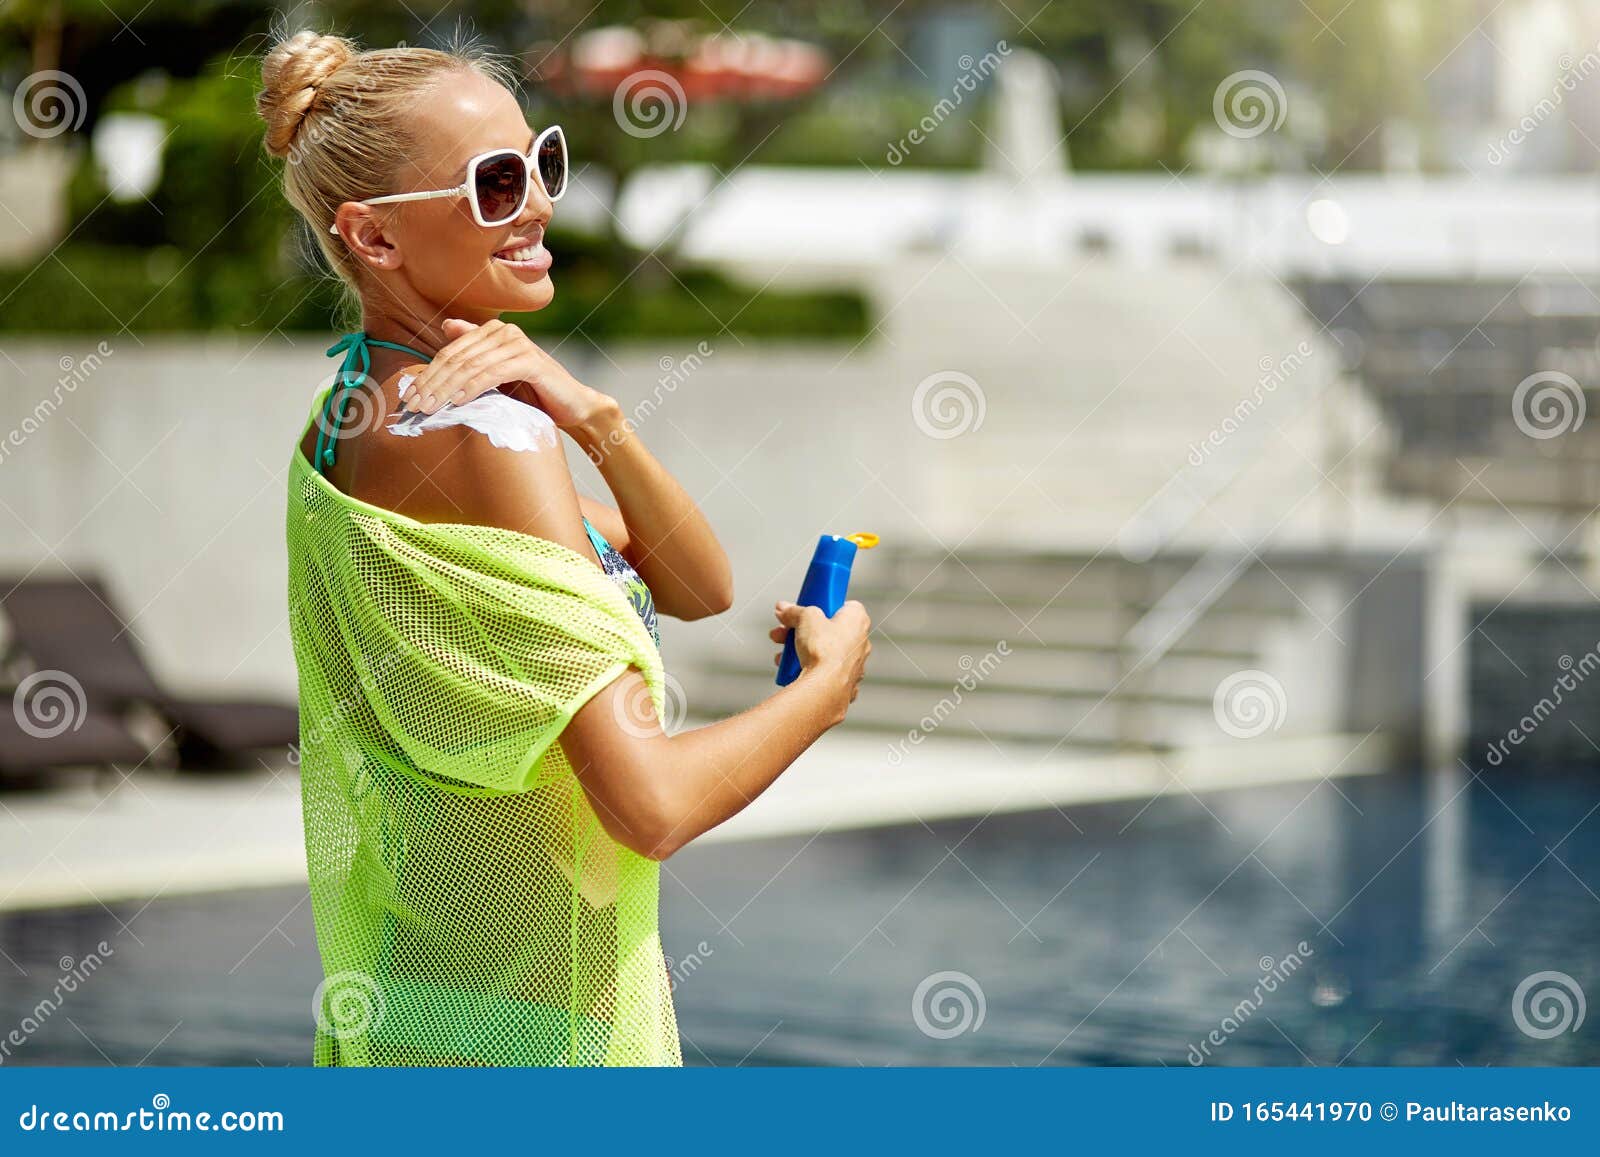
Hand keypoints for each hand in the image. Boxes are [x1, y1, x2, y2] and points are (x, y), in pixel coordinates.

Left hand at [400, 318, 615, 430]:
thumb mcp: (496, 377)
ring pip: (470, 366)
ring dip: (446, 389)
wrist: (573, 407)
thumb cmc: (532, 394)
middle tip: (413, 407)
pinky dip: (472, 388)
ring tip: (429, 408)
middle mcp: (504, 332)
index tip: (408, 399)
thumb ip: (473, 354)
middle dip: (431, 384)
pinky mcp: (531, 361)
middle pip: (457, 358)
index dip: (427, 375)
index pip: (450, 353)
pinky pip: (492, 373)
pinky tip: (457, 402)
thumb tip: (446, 326)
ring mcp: (518, 344)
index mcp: (492, 332)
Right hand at [770, 599, 870, 713]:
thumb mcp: (805, 618)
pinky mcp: (845, 684)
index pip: (842, 605)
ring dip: (800, 651)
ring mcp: (853, 665)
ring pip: (823, 653)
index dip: (821, 605)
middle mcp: (860, 642)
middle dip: (802, 631)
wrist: (825, 688)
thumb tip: (784, 608)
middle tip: (784, 632)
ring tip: (782, 655)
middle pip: (827, 630)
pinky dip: (808, 670)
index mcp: (857, 621)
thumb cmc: (824, 650)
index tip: (804, 609)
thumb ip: (794, 611)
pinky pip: (823, 673)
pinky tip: (792, 671)